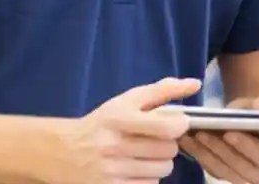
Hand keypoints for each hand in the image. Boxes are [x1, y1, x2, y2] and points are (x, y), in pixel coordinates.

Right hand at [54, 76, 200, 183]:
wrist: (63, 153)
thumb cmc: (102, 123)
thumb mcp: (126, 101)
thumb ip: (163, 90)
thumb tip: (195, 83)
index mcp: (120, 119)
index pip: (167, 127)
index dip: (179, 126)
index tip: (175, 124)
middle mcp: (115, 146)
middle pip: (169, 151)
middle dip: (167, 145)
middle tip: (154, 140)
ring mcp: (113, 172)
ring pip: (163, 170)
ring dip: (159, 163)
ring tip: (144, 155)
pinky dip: (148, 178)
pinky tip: (135, 169)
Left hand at [179, 92, 258, 182]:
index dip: (251, 149)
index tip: (231, 133)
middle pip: (249, 170)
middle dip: (225, 151)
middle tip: (205, 134)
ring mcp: (253, 175)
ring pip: (230, 172)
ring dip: (210, 154)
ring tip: (194, 135)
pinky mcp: (234, 173)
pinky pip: (216, 169)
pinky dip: (201, 155)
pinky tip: (188, 140)